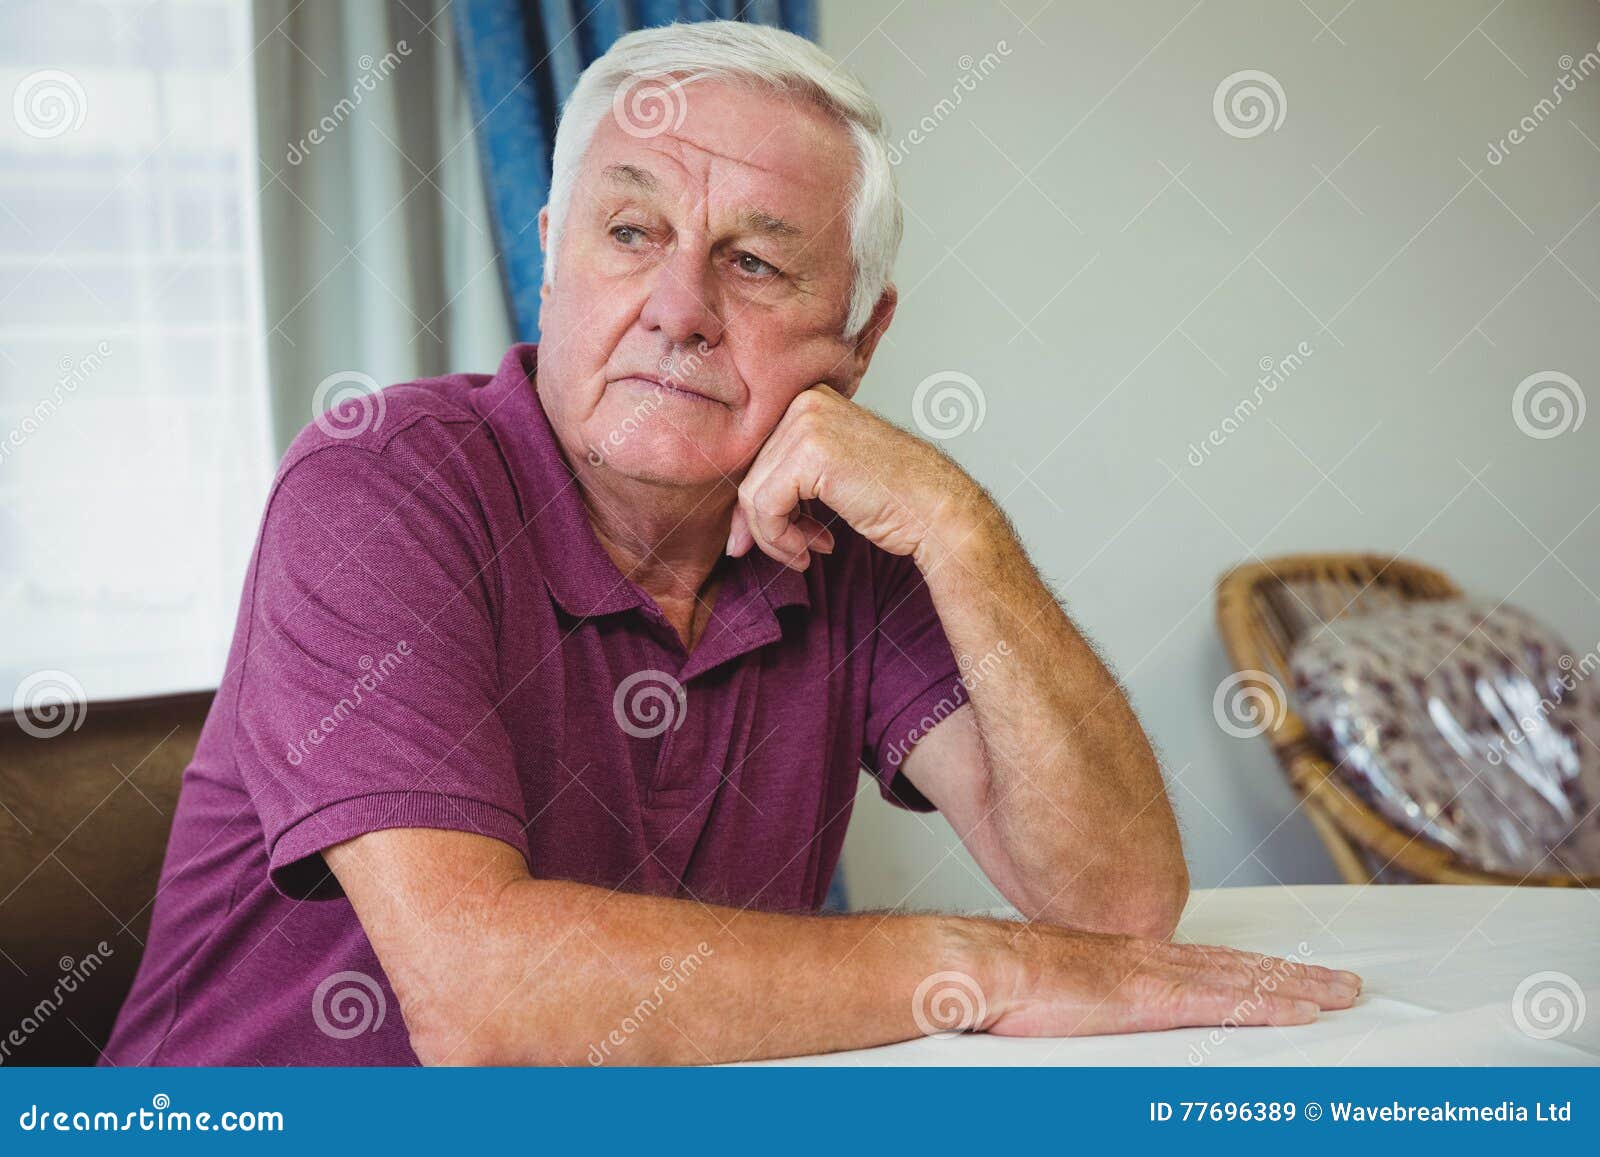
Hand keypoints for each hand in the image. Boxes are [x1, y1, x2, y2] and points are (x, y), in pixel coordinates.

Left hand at [726, 384, 986, 569]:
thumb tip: (735, 528)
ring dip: (774, 537)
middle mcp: (805, 401)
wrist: (936, 510)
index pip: (758, 457)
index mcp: (809, 400)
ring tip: (805, 553)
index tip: (773, 538)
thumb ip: (787, 483)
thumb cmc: (892, 500)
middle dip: (765, 525)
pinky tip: (812, 550)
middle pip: (751, 474)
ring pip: (752, 495)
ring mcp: (807, 422)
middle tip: (794, 552)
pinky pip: (765, 507)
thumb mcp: (830, 478)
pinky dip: (780, 539)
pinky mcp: (809, 453)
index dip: (757, 505)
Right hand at [957, 919, 1361, 1036]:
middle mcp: (1153, 959)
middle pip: (1240, 967)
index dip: (1254, 971)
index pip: (1209, 964)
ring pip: (1246, 980)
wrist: (986, 967)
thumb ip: (1088, 1004)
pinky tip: (1301, 1013)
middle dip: (1294, 976)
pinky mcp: (1153, 999)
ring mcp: (1157, 976)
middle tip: (1343, 985)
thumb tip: (1092, 1019)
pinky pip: (1226, 1004)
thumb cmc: (1006, 985)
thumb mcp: (1058, 995)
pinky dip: (1268, 1007)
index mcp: (1131, 960)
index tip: (1288, 978)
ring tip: (1341, 996)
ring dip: (1297, 988)